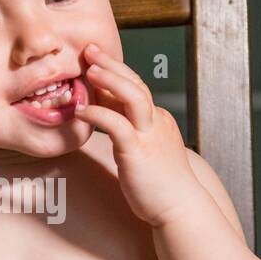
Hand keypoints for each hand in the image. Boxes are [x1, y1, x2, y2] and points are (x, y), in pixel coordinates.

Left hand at [73, 42, 203, 226]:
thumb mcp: (143, 151)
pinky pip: (117, 125)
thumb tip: (105, 118)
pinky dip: (98, 113)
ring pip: (134, 96)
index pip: (136, 88)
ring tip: (89, 69)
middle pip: (136, 83)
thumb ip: (127, 132)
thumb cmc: (158, 186)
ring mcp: (149, 136)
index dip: (116, 72)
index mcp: (157, 121)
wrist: (179, 210)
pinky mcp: (138, 152)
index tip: (96, 60)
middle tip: (89, 49)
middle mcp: (156, 123)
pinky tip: (81, 110)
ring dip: (111, 79)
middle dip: (112, 64)